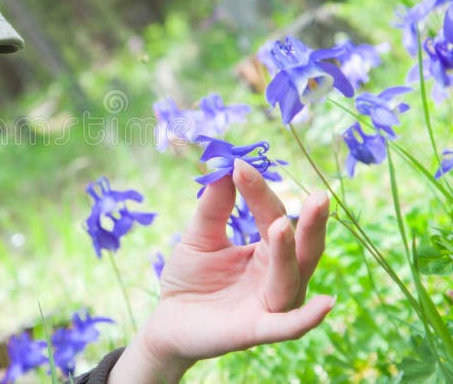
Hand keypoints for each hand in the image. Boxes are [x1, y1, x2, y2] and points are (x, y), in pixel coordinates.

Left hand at [109, 158, 332, 382]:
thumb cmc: (190, 279)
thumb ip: (214, 206)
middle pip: (302, 248)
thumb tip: (226, 165)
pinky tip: (326, 304)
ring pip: (290, 279)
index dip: (258, 192)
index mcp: (266, 252)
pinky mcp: (256, 330)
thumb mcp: (199, 237)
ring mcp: (270, 304)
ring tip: (282, 225)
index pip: (271, 216)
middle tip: (318, 196)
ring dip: (288, 253)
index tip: (240, 164)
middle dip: (311, 223)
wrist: (168, 321)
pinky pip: (288, 326)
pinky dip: (307, 318)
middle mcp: (277, 276)